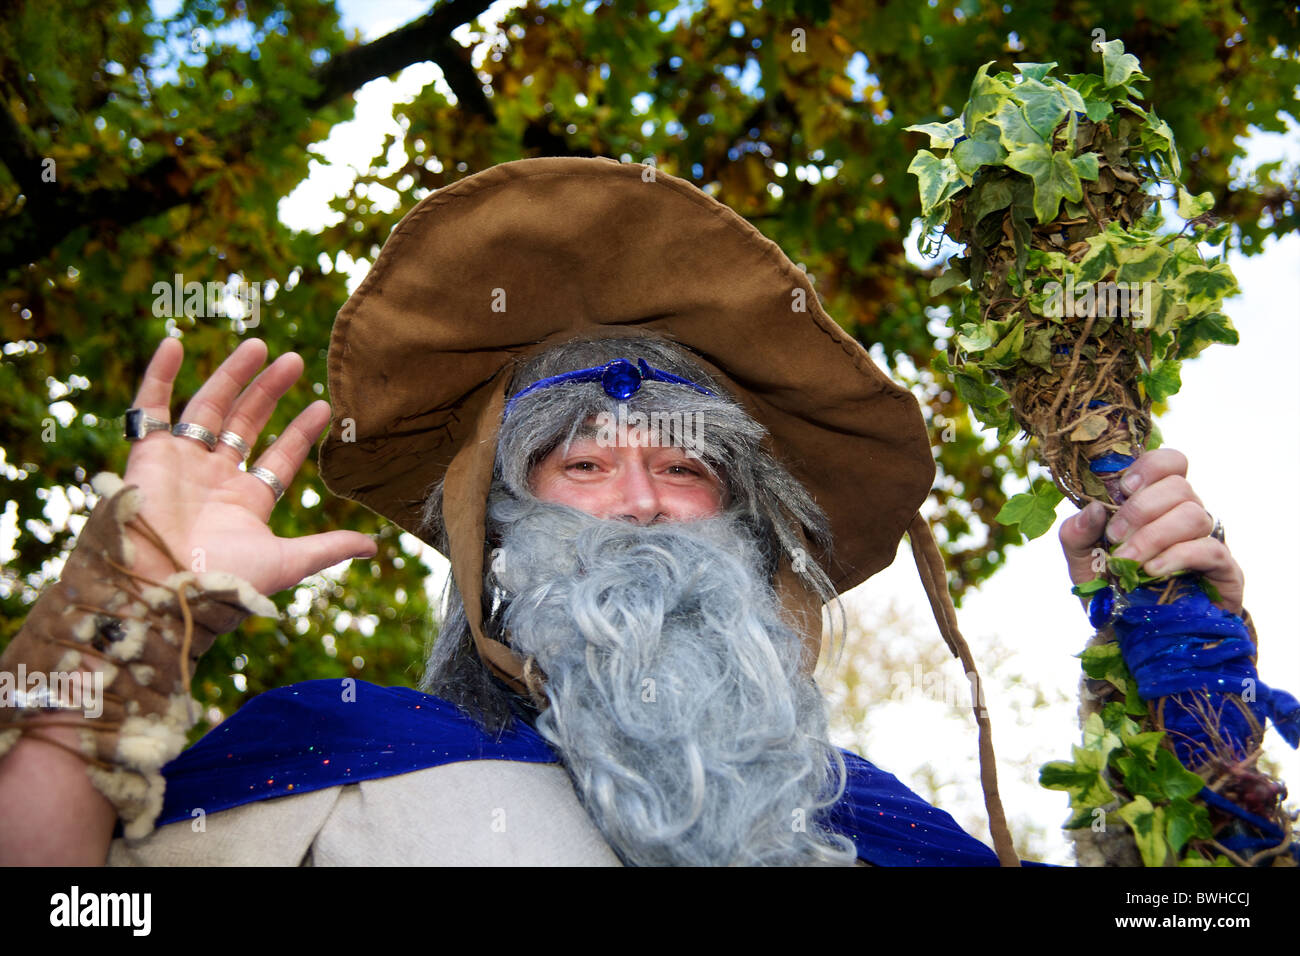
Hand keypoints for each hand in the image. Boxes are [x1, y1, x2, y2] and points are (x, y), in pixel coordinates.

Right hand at [121, 337, 376, 595]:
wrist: (164, 586)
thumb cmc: (227, 579)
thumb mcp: (287, 561)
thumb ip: (328, 547)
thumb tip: (374, 546)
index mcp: (246, 503)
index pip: (280, 457)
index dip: (300, 432)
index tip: (323, 406)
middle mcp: (214, 480)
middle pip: (246, 423)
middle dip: (270, 391)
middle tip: (294, 359)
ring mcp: (181, 464)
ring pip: (209, 407)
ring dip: (232, 374)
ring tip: (258, 344)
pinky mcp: (147, 455)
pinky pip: (150, 407)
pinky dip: (159, 376)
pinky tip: (173, 343)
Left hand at [1058, 447, 1243, 615]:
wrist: (1131, 636)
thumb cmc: (1110, 590)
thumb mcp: (1081, 562)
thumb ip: (1076, 534)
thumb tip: (1092, 509)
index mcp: (1155, 503)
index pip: (1170, 462)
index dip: (1150, 466)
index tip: (1122, 488)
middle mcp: (1184, 516)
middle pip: (1180, 486)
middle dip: (1141, 509)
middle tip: (1114, 537)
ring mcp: (1206, 541)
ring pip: (1194, 514)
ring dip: (1154, 536)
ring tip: (1128, 561)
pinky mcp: (1223, 570)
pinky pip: (1209, 549)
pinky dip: (1176, 556)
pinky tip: (1152, 571)